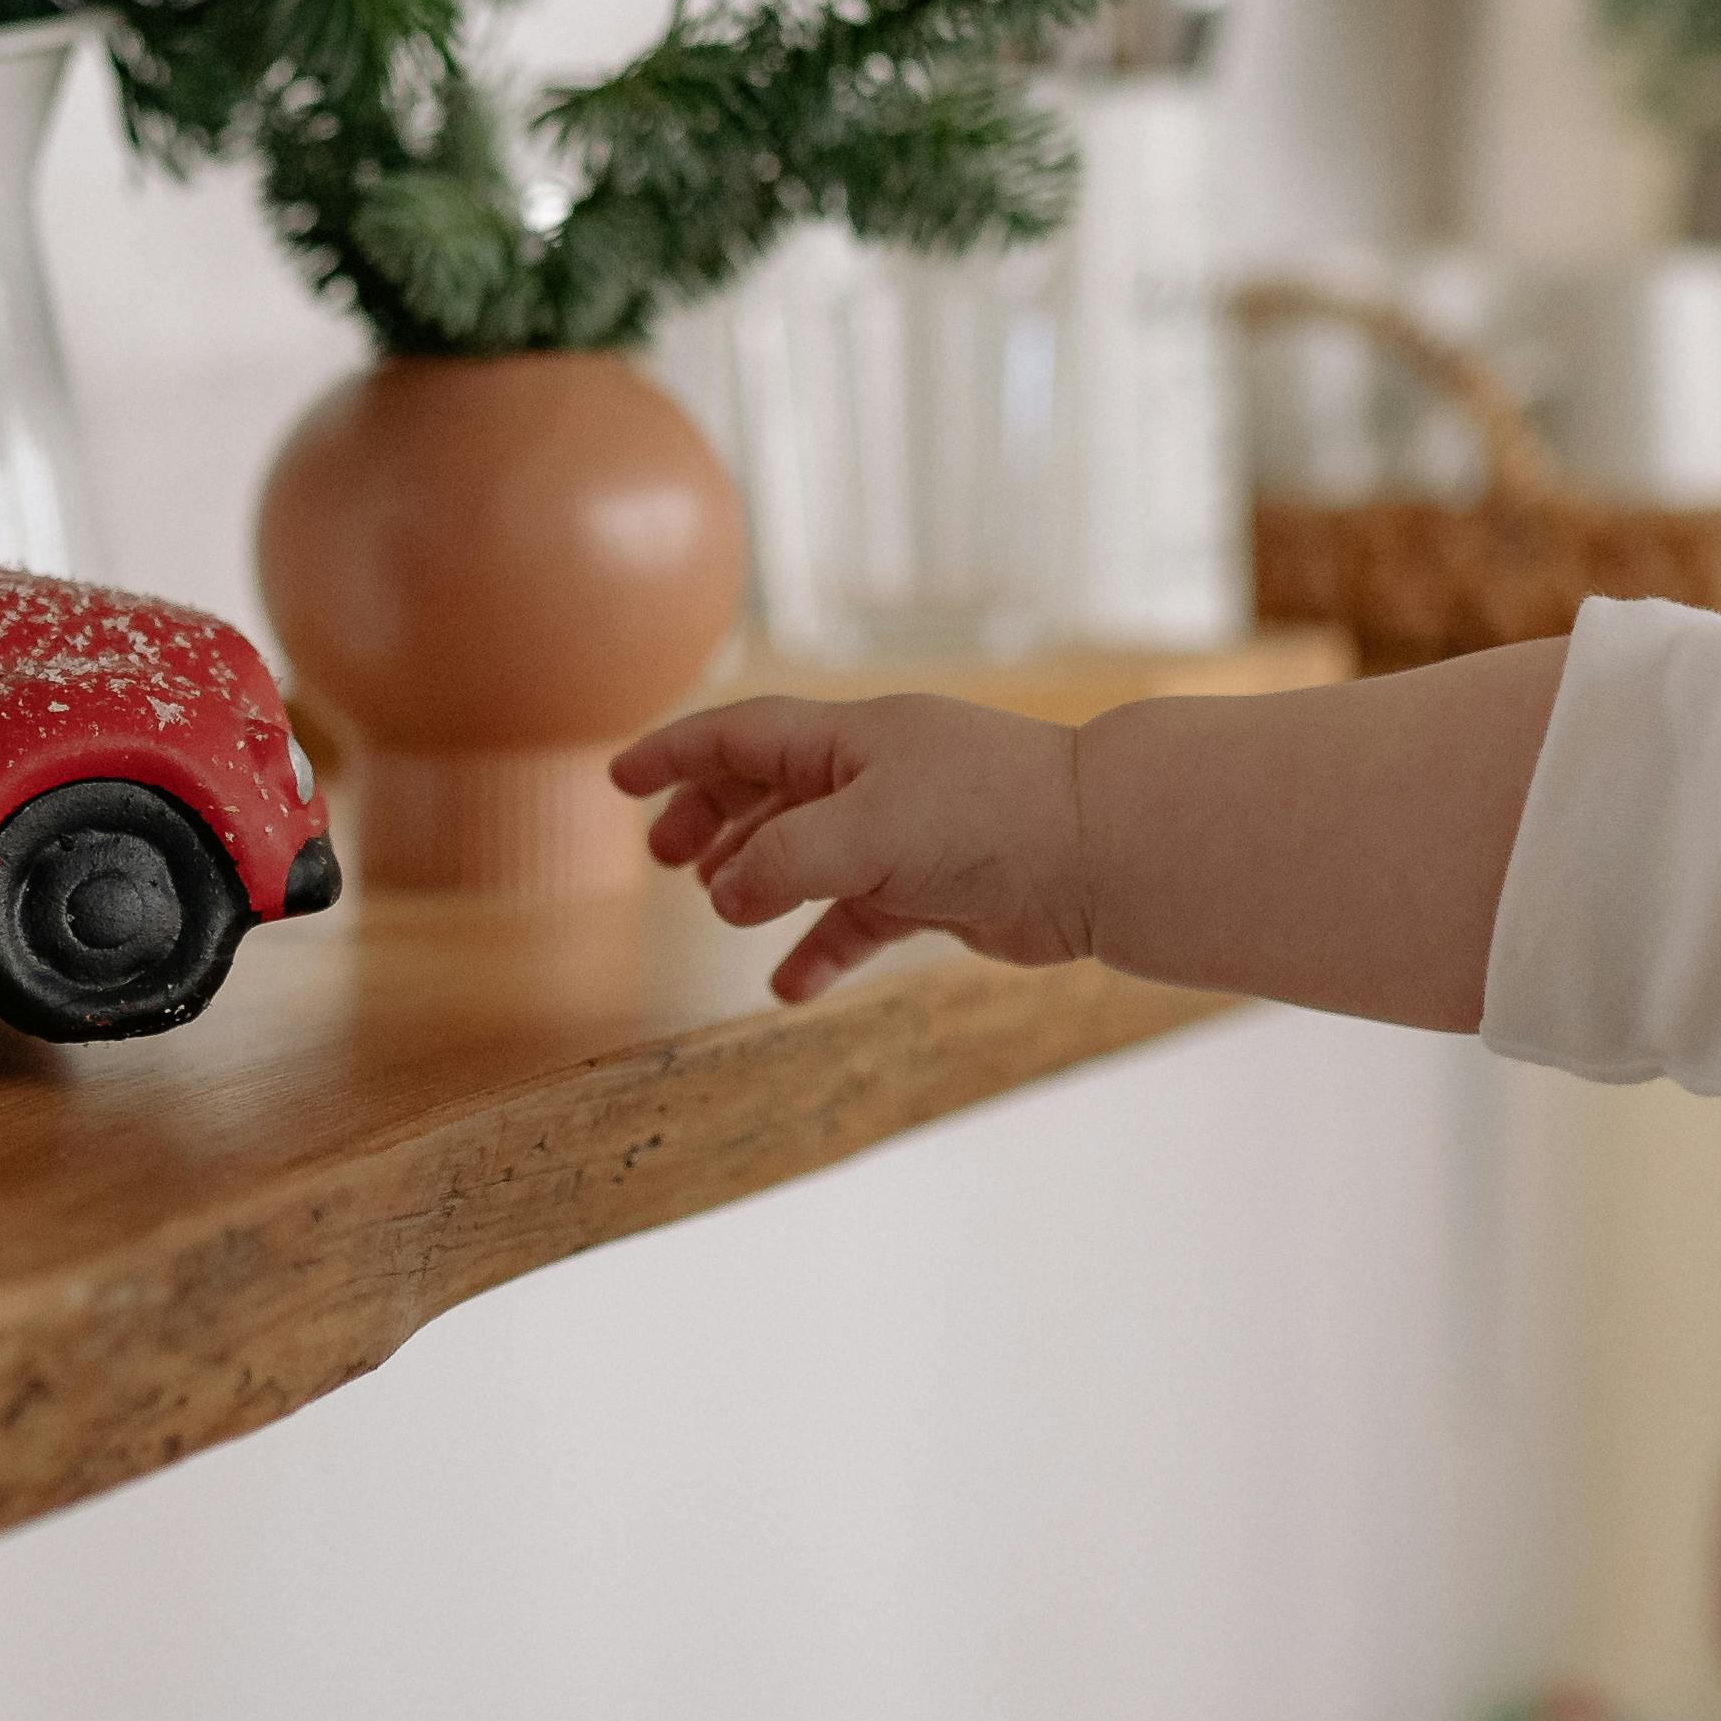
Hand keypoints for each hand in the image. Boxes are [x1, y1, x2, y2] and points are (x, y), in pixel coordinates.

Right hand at [609, 694, 1091, 1001]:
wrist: (1103, 854)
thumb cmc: (989, 817)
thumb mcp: (867, 829)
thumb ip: (784, 859)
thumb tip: (723, 894)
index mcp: (852, 737)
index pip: (741, 733)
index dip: (676, 754)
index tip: (618, 780)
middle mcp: (876, 776)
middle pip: (769, 789)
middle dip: (711, 818)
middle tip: (664, 861)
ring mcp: (907, 833)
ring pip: (810, 854)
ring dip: (760, 881)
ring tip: (721, 912)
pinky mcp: (937, 889)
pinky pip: (860, 918)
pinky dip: (821, 948)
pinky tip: (788, 988)